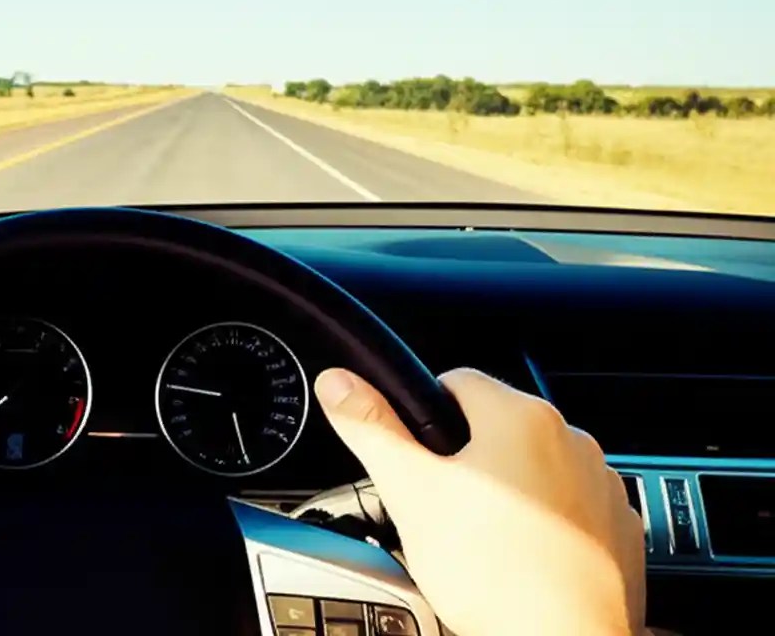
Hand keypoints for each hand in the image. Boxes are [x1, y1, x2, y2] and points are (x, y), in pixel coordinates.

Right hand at [314, 368, 644, 635]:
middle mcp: (573, 440)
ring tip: (481, 542)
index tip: (416, 460)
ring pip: (533, 470)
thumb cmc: (494, 575)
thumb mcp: (411, 493)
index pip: (455, 381)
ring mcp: (602, 486)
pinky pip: (569, 510)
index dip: (424, 418)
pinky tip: (519, 560)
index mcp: (521, 417)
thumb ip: (371, 429)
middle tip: (441, 510)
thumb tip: (337, 383)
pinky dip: (543, 527)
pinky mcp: (619, 530)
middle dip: (464, 462)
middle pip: (495, 429)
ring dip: (506, 492)